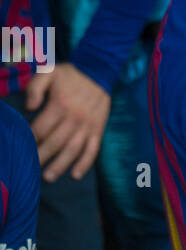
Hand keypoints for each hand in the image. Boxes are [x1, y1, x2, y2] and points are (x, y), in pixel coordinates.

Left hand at [25, 63, 110, 180]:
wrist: (98, 73)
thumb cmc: (69, 76)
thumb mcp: (48, 73)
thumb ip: (35, 88)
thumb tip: (30, 108)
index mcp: (60, 105)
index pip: (41, 129)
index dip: (30, 140)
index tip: (22, 148)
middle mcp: (74, 118)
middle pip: (55, 142)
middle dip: (41, 157)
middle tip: (30, 168)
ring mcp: (87, 126)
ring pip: (73, 150)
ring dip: (60, 165)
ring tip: (48, 177)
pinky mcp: (98, 130)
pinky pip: (93, 150)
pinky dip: (85, 164)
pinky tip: (75, 175)